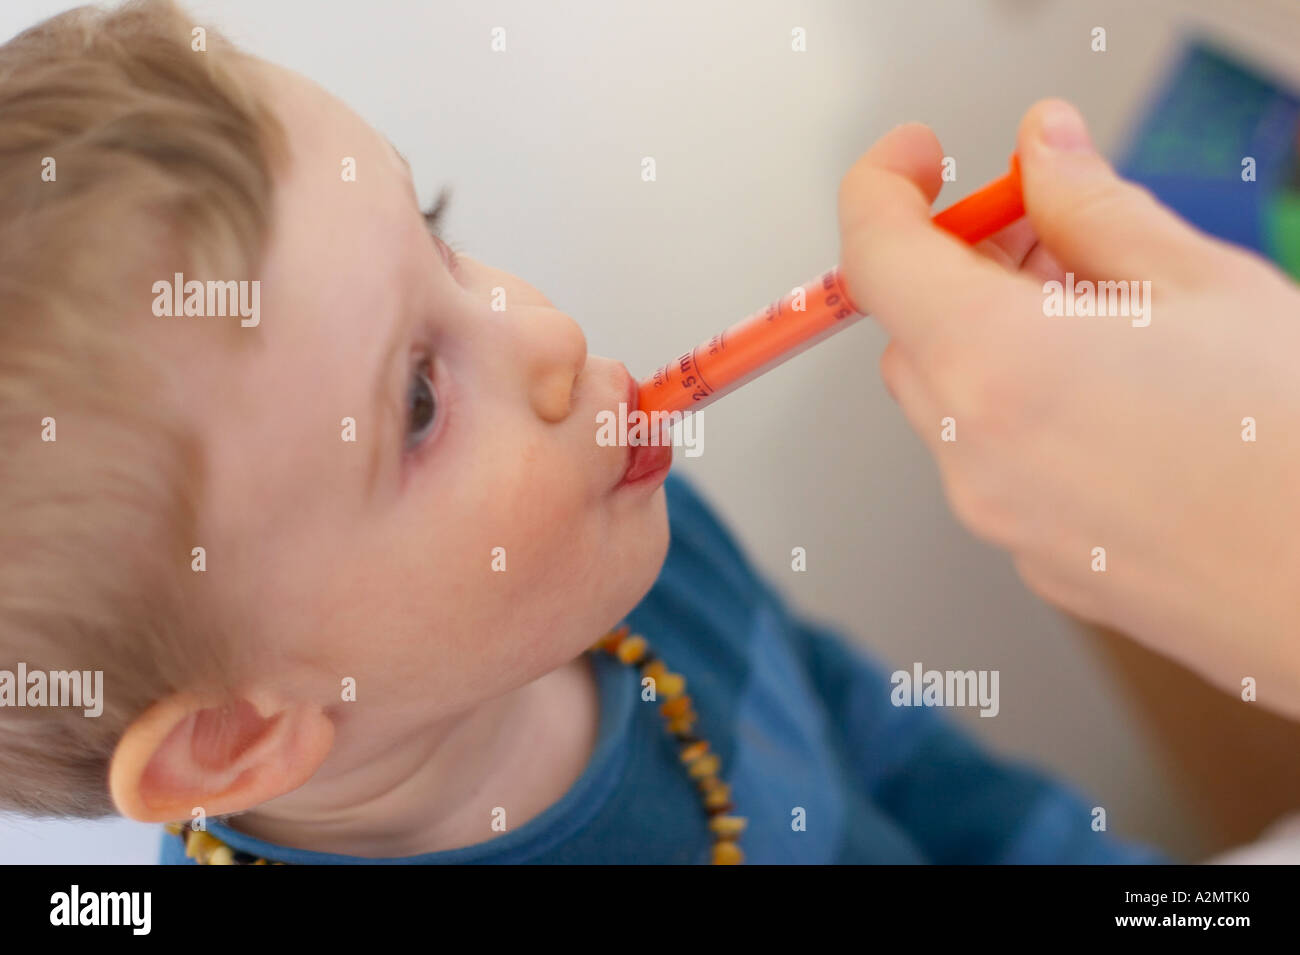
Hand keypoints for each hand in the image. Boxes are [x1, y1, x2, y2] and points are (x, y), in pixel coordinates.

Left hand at [838, 98, 1299, 716]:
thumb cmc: (1298, 445)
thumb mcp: (1204, 284)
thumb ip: (1094, 209)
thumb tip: (1044, 152)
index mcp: (995, 364)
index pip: (875, 256)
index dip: (883, 187)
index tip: (919, 158)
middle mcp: (973, 452)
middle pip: (911, 331)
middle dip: (960, 268)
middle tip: (1046, 234)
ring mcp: (1000, 519)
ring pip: (952, 401)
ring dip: (992, 341)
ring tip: (1105, 316)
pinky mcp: (1037, 561)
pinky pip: (996, 464)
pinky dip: (1023, 411)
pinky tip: (1114, 397)